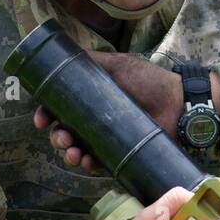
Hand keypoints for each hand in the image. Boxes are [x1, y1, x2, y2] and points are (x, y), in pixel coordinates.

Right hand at [33, 51, 187, 171]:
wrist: (179, 102)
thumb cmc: (150, 81)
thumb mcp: (119, 65)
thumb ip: (93, 61)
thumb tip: (61, 54)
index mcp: (91, 99)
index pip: (60, 109)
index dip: (46, 115)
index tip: (40, 120)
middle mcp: (96, 120)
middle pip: (65, 133)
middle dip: (57, 138)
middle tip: (61, 137)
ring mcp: (108, 139)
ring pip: (78, 150)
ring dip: (69, 154)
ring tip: (73, 152)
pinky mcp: (121, 155)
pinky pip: (99, 164)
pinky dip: (89, 165)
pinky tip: (87, 162)